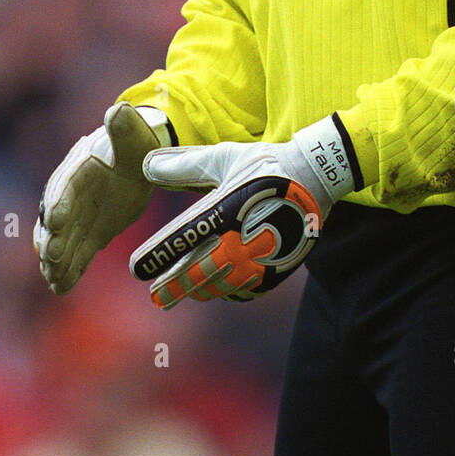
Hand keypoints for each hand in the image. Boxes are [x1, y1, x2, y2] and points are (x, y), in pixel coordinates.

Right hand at [34, 102, 170, 294]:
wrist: (137, 159)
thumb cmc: (136, 142)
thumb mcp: (133, 134)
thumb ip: (124, 127)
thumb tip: (117, 111)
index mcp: (80, 167)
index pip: (66, 185)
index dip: (58, 202)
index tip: (53, 219)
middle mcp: (72, 193)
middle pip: (58, 217)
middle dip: (53, 237)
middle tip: (50, 257)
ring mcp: (79, 215)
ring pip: (64, 240)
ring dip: (57, 260)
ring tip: (54, 280)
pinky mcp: (90, 231)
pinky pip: (77, 252)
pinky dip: (70, 269)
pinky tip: (62, 287)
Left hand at [132, 116, 357, 308]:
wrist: (318, 178)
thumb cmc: (266, 165)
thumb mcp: (224, 158)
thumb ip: (183, 164)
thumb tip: (146, 165)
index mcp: (225, 210)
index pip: (183, 238)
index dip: (158, 256)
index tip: (137, 269)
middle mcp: (241, 239)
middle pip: (199, 273)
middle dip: (175, 286)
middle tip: (156, 296)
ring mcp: (260, 258)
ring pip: (221, 285)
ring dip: (200, 289)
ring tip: (185, 293)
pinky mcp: (276, 269)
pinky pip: (246, 289)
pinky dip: (229, 290)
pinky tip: (218, 289)